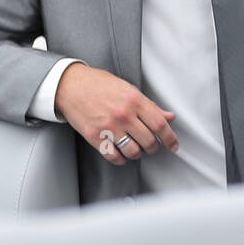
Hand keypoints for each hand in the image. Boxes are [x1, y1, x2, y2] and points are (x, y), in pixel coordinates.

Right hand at [54, 62, 179, 165]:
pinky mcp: (94, 136)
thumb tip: (169, 117)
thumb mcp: (129, 89)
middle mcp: (123, 114)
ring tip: (135, 148)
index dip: (170, 138)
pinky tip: (121, 153)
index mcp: (135, 100)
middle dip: (153, 147)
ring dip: (137, 153)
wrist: (69, 85)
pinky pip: (113, 156)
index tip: (173, 145)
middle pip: (149, 141)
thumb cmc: (99, 85)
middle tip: (152, 146)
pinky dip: (121, 159)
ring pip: (133, 151)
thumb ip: (150, 105)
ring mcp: (108, 126)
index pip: (160, 124)